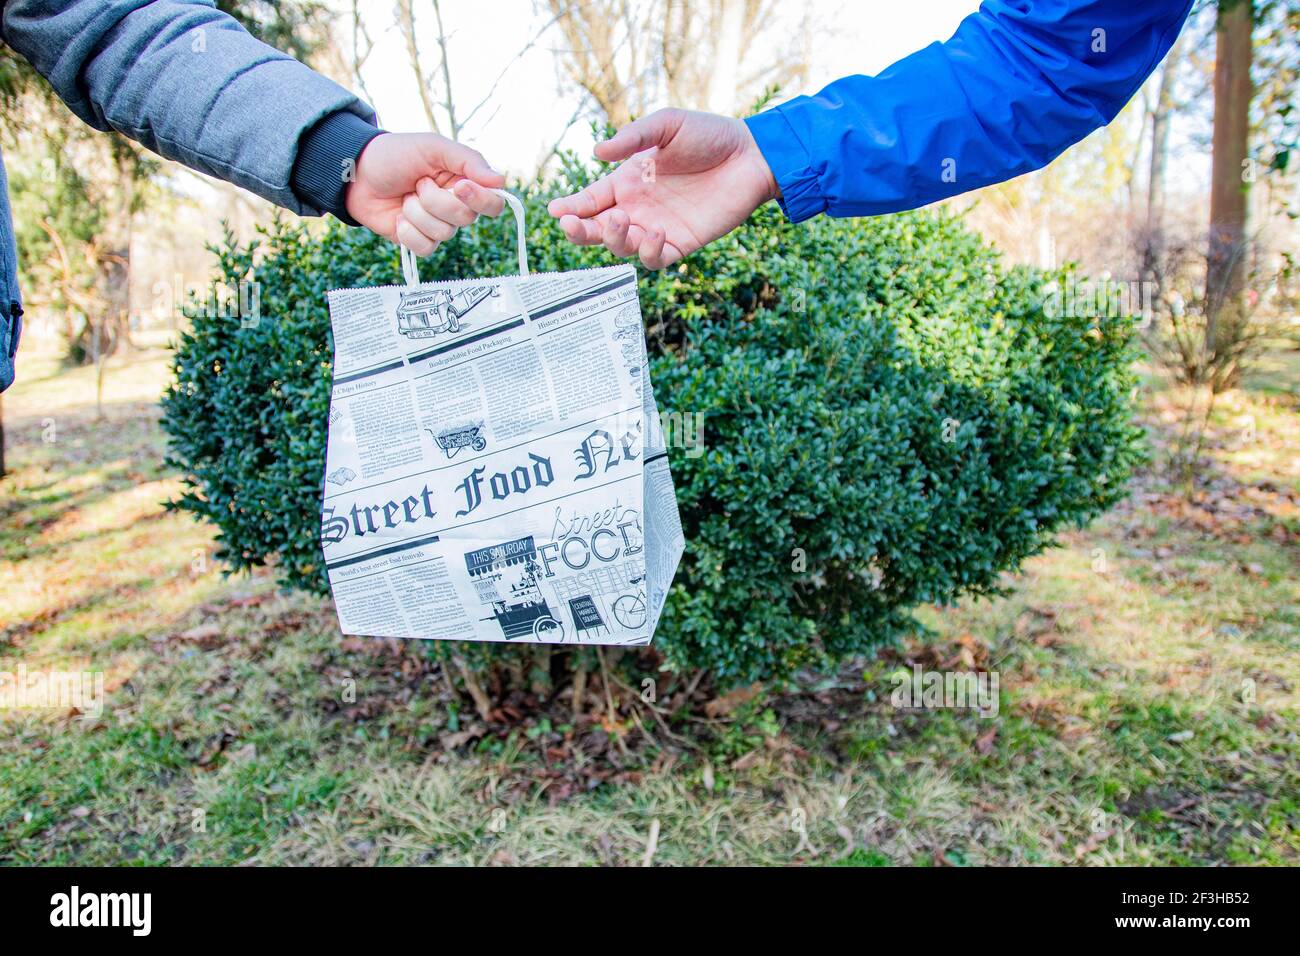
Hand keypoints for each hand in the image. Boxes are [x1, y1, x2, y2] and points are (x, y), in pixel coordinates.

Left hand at [345, 132, 506, 254]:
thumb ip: (468, 160)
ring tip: (406, 196)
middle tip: (419, 183)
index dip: (480, 199)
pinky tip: (398, 216)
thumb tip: (500, 181)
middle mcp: (456, 206)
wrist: (358, 173)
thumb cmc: (396, 155)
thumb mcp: (433, 146)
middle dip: (436, 200)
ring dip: (417, 212)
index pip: (493, 203)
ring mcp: (437, 225)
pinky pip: (425, 248)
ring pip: (443, 233)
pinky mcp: (419, 240)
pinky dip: (407, 230)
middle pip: (465, 218)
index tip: (459, 185)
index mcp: (465, 183)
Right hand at [547, 108, 778, 268]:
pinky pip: (655, 259)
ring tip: (621, 220)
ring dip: (613, 239)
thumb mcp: (667, 125)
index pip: (590, 200)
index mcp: (628, 181)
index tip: (554, 210)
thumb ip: (633, 137)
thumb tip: (597, 152)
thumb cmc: (709, 135)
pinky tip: (654, 232)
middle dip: (580, 230)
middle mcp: (638, 208)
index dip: (570, 208)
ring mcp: (658, 227)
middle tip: (572, 224)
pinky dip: (647, 252)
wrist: (751, 155)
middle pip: (597, 230)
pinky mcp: (682, 243)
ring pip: (621, 248)